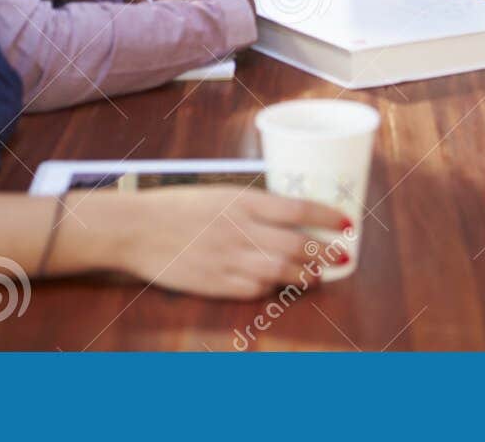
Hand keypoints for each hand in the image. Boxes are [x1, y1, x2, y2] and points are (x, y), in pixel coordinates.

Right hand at [122, 187, 353, 299]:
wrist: (138, 229)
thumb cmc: (178, 206)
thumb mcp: (220, 194)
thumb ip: (252, 206)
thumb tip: (288, 216)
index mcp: (243, 201)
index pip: (298, 210)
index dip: (327, 217)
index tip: (346, 222)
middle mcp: (240, 230)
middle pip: (296, 247)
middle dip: (324, 254)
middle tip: (341, 257)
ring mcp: (228, 259)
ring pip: (280, 272)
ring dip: (304, 276)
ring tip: (317, 276)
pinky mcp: (215, 283)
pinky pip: (253, 289)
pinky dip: (271, 289)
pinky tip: (279, 287)